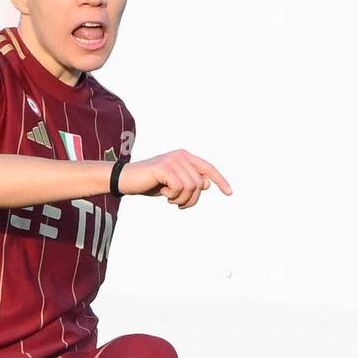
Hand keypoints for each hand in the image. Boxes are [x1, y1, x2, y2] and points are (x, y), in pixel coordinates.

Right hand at [118, 150, 232, 207]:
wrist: (127, 179)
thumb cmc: (150, 183)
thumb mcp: (173, 184)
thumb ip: (189, 182)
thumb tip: (206, 184)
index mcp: (185, 157)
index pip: (208, 169)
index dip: (221, 180)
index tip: (230, 193)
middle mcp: (181, 155)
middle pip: (200, 183)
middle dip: (191, 199)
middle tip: (177, 203)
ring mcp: (173, 160)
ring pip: (191, 187)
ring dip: (181, 199)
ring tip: (169, 198)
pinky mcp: (164, 167)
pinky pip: (179, 188)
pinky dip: (172, 196)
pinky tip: (162, 193)